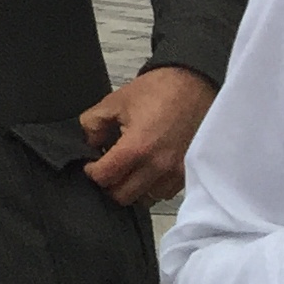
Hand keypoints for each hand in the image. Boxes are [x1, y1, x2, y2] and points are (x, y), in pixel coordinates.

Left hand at [80, 64, 215, 206]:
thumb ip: (93, 123)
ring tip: (128, 168)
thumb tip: (89, 143)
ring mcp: (176, 173)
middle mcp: (159, 166)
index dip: (91, 172)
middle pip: (123, 196)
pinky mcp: (189, 174)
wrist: (195, 84)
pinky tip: (147, 169)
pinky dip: (152, 186)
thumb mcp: (115, 101)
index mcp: (138, 148)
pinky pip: (165, 192)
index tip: (90, 163)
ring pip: (145, 198)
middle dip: (109, 184)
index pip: (105, 178)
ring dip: (132, 188)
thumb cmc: (157, 90)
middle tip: (106, 168)